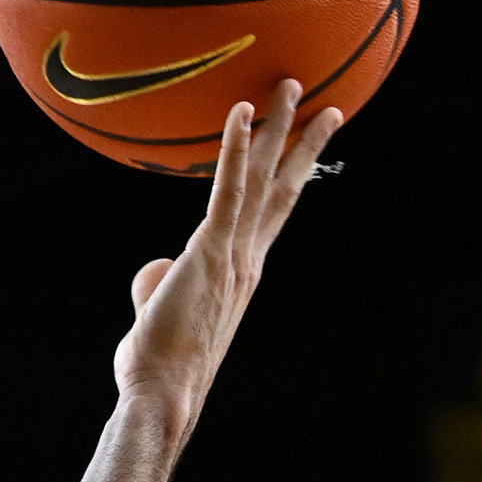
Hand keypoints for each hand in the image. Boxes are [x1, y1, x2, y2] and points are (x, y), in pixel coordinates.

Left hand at [113, 82, 342, 449]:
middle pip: (281, 189)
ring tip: (288, 84)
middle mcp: (247, 261)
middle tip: (324, 102)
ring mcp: (233, 256)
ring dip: (275, 128)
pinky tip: (239, 112)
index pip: (271, 215)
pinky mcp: (209, 252)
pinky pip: (225, 191)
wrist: (164, 397)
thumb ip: (160, 286)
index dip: (291, 178)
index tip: (308, 150)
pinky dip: (232, 150)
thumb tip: (157, 271)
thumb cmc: (158, 370)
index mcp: (241, 274)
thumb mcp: (159, 318)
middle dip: (302, 142)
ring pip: (261, 179)